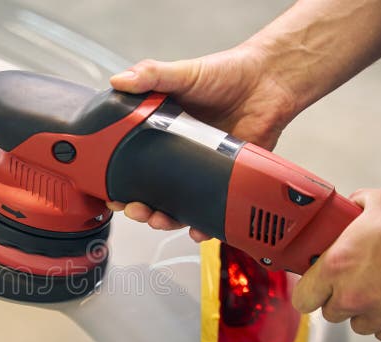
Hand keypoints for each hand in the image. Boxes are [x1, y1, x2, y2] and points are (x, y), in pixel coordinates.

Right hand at [107, 44, 300, 239]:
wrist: (270, 81)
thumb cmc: (228, 73)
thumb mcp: (183, 72)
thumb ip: (151, 74)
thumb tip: (119, 80)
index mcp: (160, 133)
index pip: (132, 164)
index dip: (119, 181)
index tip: (110, 192)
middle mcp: (178, 155)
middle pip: (151, 192)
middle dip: (139, 208)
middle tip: (135, 209)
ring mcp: (201, 169)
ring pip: (177, 205)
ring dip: (165, 220)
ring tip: (159, 220)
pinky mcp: (225, 178)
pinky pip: (211, 208)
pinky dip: (204, 224)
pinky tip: (197, 229)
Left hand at [292, 188, 380, 341]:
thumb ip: (356, 207)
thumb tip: (350, 208)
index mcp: (337, 267)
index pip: (302, 297)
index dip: (308, 290)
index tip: (315, 284)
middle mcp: (352, 298)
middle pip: (329, 311)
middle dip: (339, 296)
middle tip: (356, 278)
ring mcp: (378, 318)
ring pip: (359, 322)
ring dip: (365, 308)